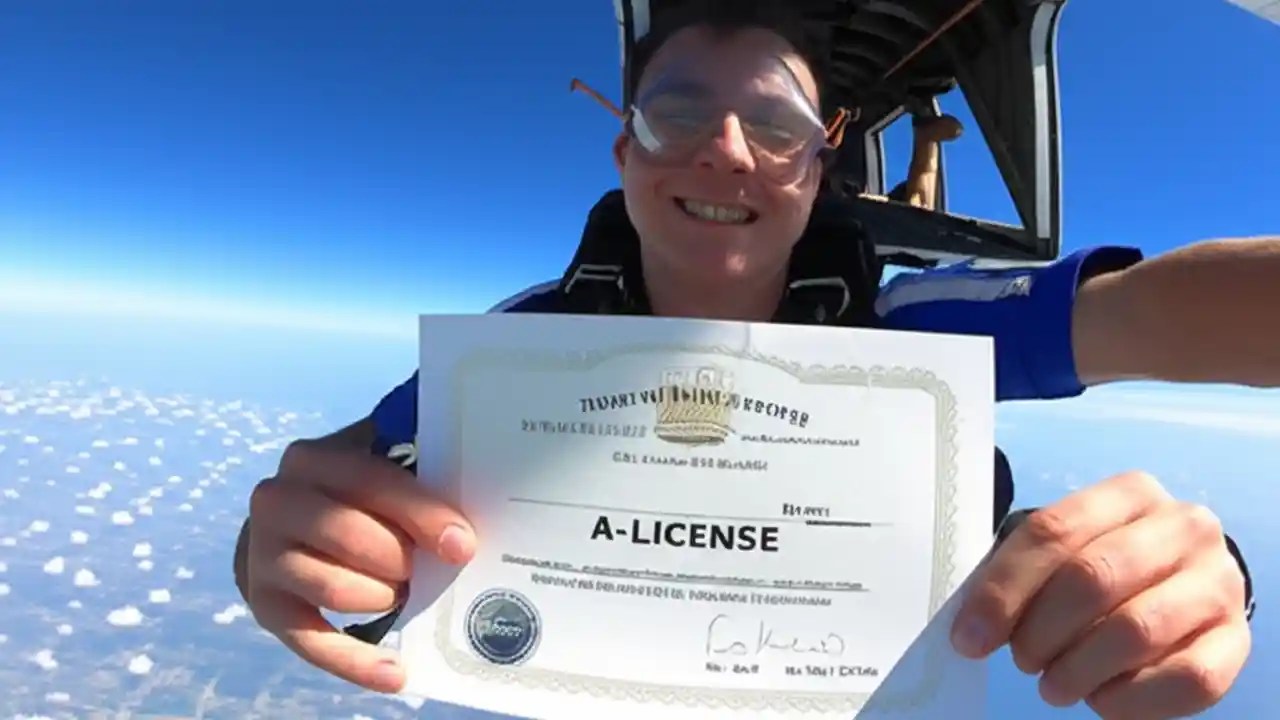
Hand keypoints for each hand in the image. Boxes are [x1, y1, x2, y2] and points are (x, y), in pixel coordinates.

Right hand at [245, 439, 475, 692]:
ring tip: (404, 593)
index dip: (419, 512)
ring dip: (381, 596)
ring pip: (332, 588)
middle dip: (399, 558)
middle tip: (426, 569)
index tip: (460, 543)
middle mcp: (276, 502)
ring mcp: (263, 556)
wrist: (289, 521)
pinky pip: (310, 642)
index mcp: (312, 458)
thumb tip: (466, 492)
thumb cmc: (355, 493)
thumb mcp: (379, 463)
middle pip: (346, 534)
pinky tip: (394, 673)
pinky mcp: (266, 606)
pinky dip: (355, 662)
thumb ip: (418, 464)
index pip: (370, 481)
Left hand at [952, 471, 1249, 718]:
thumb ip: (1017, 574)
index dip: (1003, 588)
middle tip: (1021, 659)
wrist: (1178, 588)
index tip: (970, 636)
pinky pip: (1182, 679)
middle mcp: (1183, 527)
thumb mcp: (1061, 553)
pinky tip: (1100, 697)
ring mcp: (1217, 583)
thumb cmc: (1101, 567)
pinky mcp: (1235, 641)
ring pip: (1135, 630)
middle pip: (1093, 577)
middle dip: (1040, 630)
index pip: (1053, 531)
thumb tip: (972, 628)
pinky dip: (1127, 699)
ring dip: (1078, 668)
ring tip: (1055, 683)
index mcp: (1131, 493)